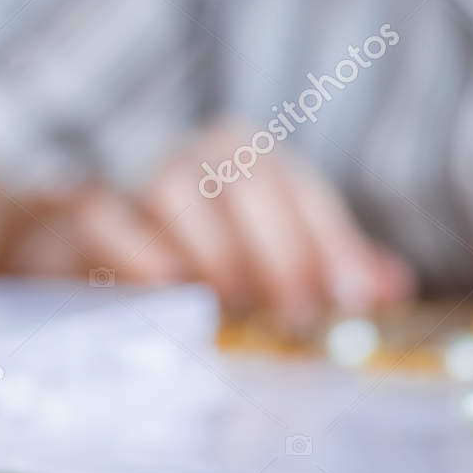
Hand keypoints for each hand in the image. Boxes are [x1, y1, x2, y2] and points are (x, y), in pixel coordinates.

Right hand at [3, 122, 413, 328]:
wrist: (80, 254)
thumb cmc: (191, 259)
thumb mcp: (265, 259)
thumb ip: (326, 266)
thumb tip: (391, 286)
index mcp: (242, 158)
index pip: (294, 183)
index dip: (328, 239)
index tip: (349, 297)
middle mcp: (190, 158)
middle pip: (241, 176)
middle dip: (278, 248)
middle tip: (297, 314)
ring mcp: (131, 183)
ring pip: (172, 192)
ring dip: (211, 253)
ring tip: (232, 307)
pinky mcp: (80, 222)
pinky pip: (104, 221)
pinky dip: (138, 257)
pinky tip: (169, 294)